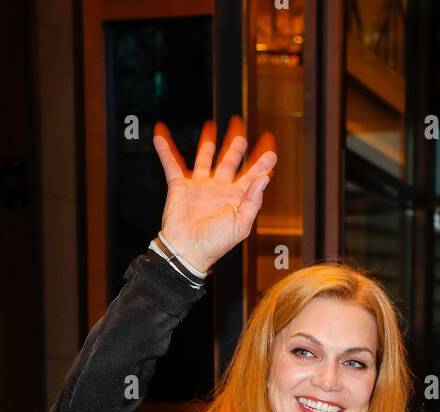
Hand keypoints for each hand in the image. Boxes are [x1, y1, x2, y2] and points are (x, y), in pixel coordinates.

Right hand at [153, 116, 276, 273]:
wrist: (187, 250)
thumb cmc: (215, 243)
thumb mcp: (241, 224)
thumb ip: (252, 200)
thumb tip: (264, 178)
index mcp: (235, 198)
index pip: (252, 175)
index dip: (262, 163)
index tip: (271, 149)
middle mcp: (218, 189)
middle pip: (229, 161)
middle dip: (236, 145)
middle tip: (241, 129)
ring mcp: (199, 187)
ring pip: (204, 158)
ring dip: (207, 143)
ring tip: (211, 126)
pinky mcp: (180, 186)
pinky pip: (171, 164)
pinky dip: (165, 150)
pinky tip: (161, 134)